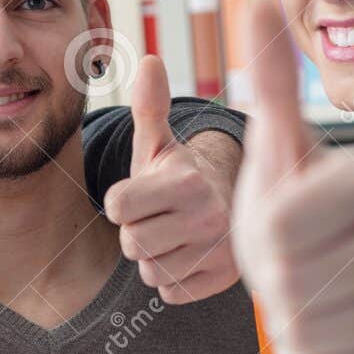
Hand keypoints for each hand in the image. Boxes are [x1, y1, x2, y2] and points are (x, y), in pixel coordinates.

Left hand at [104, 55, 241, 303]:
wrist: (236, 205)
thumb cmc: (181, 176)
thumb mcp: (161, 143)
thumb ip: (149, 106)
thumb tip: (148, 59)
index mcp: (187, 181)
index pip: (117, 207)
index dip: (123, 203)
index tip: (144, 193)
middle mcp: (208, 216)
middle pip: (132, 245)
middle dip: (138, 232)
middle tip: (162, 216)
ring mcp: (219, 252)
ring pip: (151, 272)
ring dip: (157, 257)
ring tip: (178, 235)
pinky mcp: (224, 281)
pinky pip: (171, 294)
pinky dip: (176, 279)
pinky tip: (192, 256)